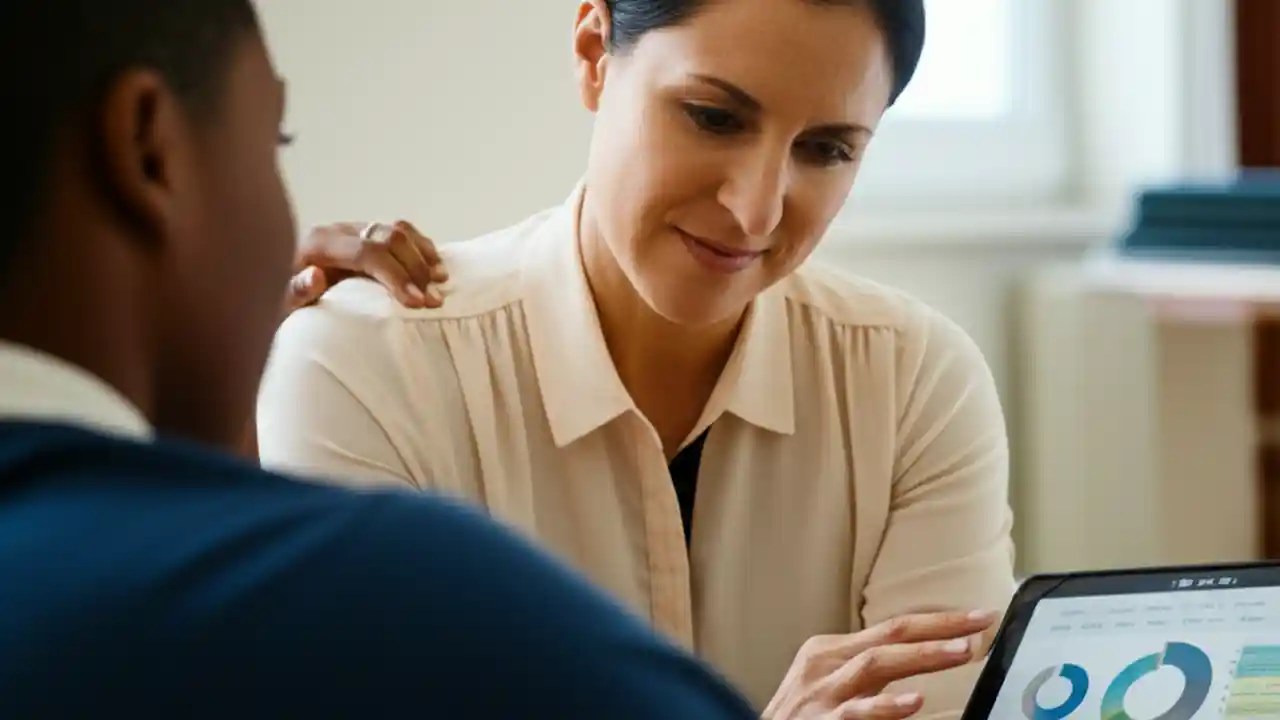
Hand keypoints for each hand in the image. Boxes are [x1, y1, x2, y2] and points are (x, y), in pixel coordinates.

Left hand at [284, 219, 447, 312]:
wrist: (274, 286)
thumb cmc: (281, 303)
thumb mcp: (281, 305)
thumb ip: (295, 291)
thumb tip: (315, 276)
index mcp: (318, 244)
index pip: (367, 252)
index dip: (395, 276)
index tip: (416, 303)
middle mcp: (339, 231)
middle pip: (389, 238)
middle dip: (415, 269)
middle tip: (433, 301)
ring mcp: (355, 229)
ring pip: (399, 230)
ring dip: (423, 256)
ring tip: (440, 282)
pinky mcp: (367, 234)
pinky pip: (401, 232)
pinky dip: (422, 247)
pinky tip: (436, 266)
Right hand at [763, 611, 998, 719]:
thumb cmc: (797, 719)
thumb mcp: (827, 683)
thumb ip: (866, 672)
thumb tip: (918, 662)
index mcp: (829, 650)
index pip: (892, 627)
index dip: (937, 620)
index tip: (977, 617)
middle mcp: (824, 665)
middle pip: (890, 635)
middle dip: (939, 627)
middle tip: (980, 623)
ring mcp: (821, 695)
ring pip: (876, 664)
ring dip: (922, 656)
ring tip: (960, 652)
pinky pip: (857, 713)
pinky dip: (887, 707)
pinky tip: (915, 701)